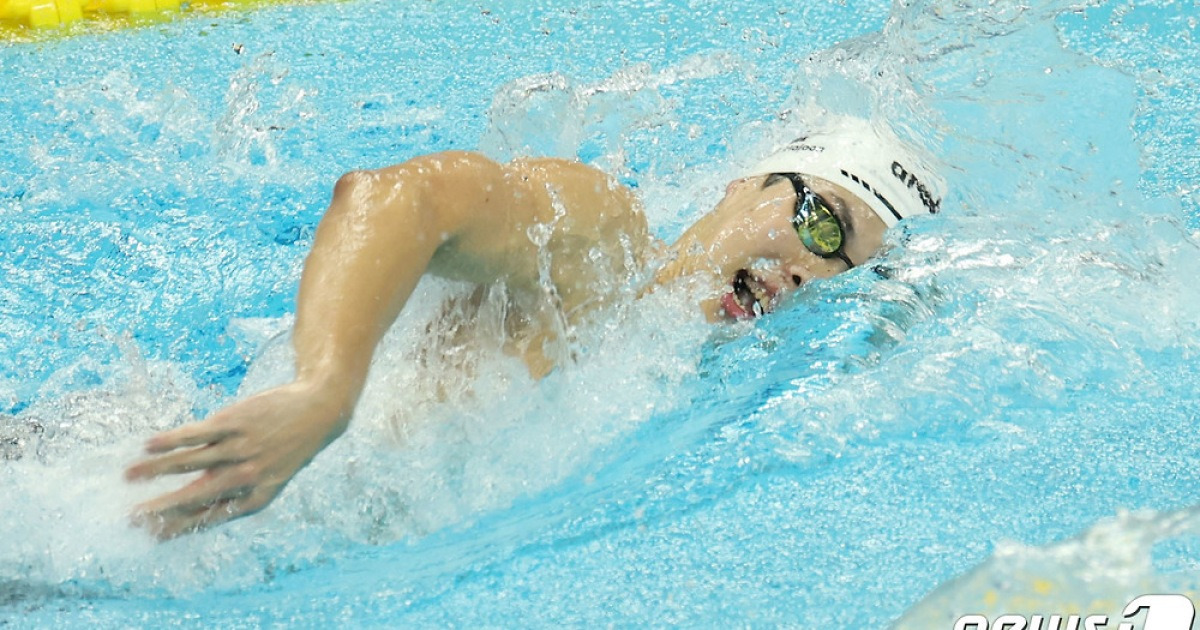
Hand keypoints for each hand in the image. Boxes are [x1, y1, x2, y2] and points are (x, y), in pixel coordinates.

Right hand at [125, 379, 351, 539]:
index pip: (207, 519)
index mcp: (254, 500)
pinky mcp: (235, 423)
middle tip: (130, 518)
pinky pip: (197, 434)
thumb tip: (186, 511)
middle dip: (160, 509)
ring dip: (156, 470)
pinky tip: (149, 445)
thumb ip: (228, 494)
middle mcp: (246, 477)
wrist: (318, 412)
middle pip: (194, 497)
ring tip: (129, 476)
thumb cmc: (283, 451)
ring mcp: (240, 449)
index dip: (176, 528)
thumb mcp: (265, 480)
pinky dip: (172, 441)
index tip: (148, 535)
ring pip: (189, 463)